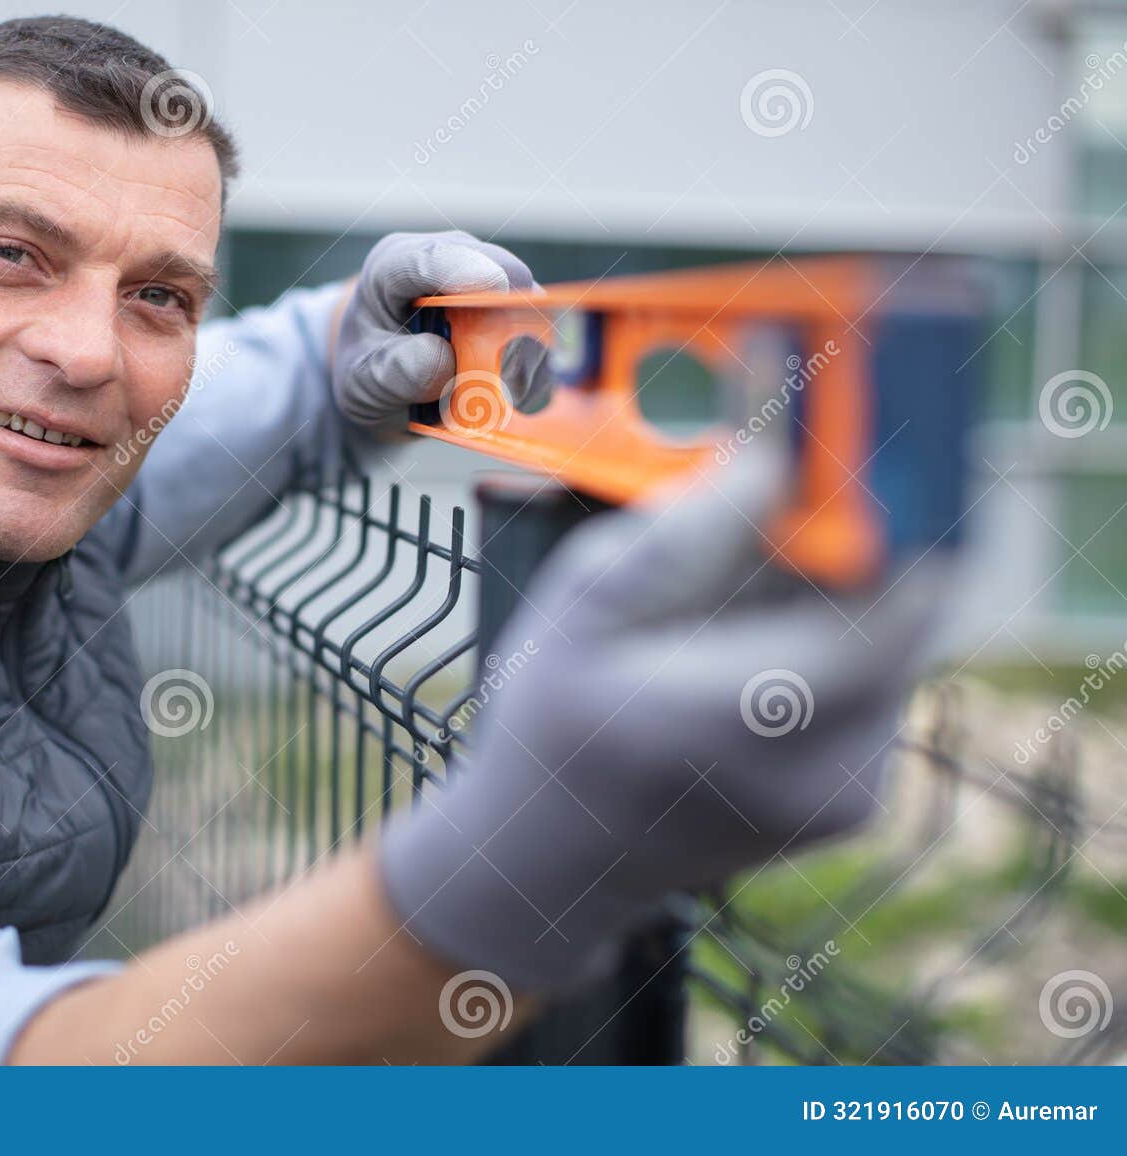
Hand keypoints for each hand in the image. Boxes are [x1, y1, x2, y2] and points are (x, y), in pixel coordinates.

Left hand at [332, 231, 555, 439]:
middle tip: (510, 372)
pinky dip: (537, 367)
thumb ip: (395, 371)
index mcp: (396, 266)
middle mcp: (450, 261)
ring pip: (529, 303)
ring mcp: (488, 283)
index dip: (464, 268)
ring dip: (528, 350)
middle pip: (501, 273)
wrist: (382, 376)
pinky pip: (540, 333)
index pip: (430, 258)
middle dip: (512, 320)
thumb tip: (445, 363)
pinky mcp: (513, 311)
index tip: (493, 285)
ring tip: (513, 396)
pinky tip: (523, 398)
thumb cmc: (367, 367)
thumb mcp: (361, 379)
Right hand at [378, 451, 947, 990]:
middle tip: (776, 512)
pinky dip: (831, 645)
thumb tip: (779, 462)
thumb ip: (687, 534)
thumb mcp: (582, 608)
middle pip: (904, 611)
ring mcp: (852, 794)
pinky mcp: (860, 801)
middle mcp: (825, 769)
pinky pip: (879, 684)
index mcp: (748, 717)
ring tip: (733, 608)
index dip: (893, 512)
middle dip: (854, 546)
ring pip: (894, 641)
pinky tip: (743, 657)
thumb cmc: (552, 725)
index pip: (897, 602)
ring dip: (838, 596)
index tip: (848, 453)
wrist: (552, 863)